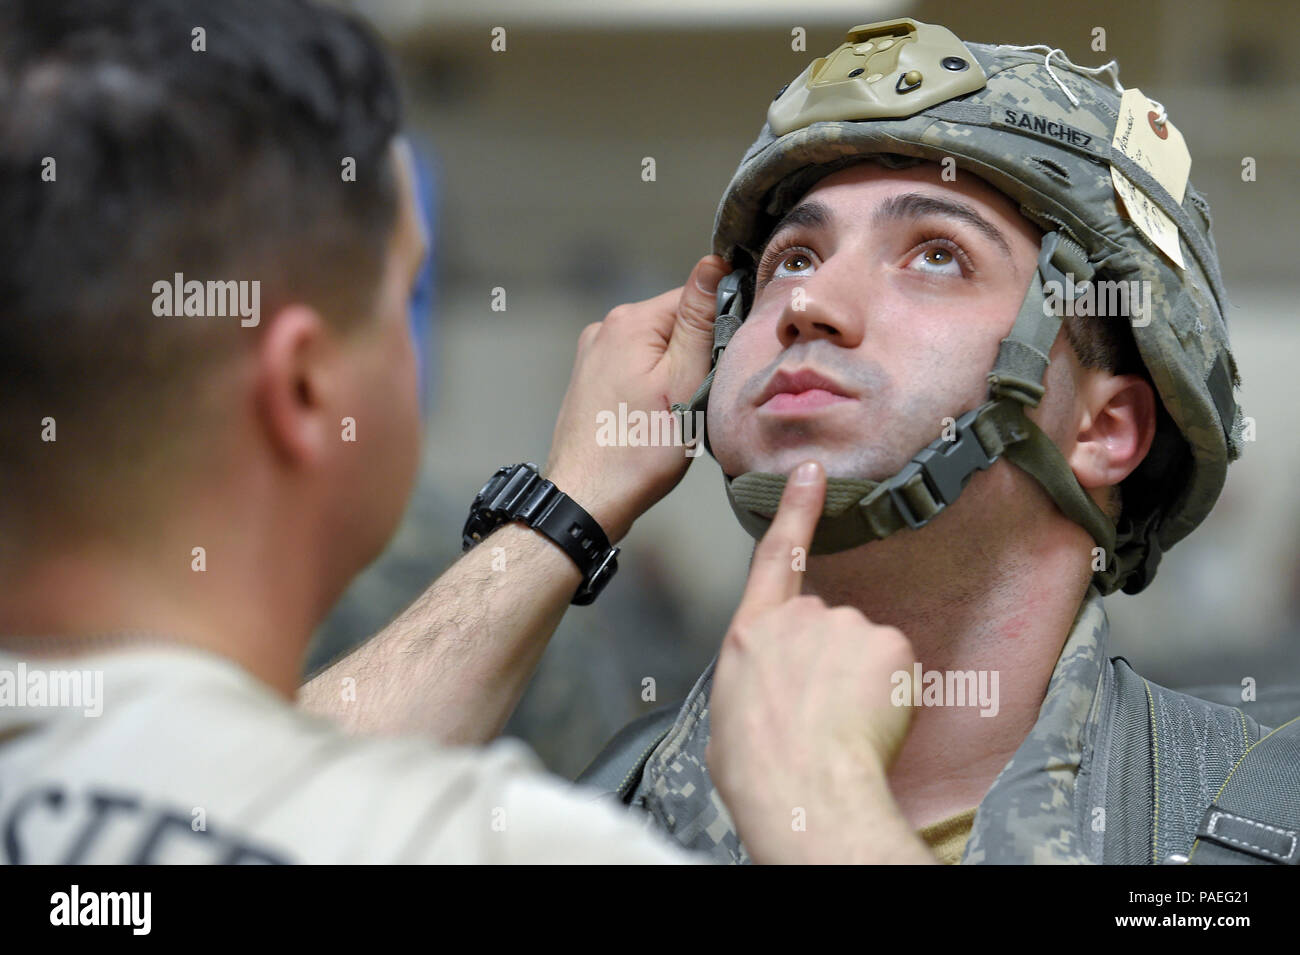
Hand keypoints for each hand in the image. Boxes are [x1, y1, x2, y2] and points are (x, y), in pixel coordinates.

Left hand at [544, 255, 728, 541]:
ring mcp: (594, 355)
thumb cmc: (638, 450)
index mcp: (630, 321)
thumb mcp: (684, 381)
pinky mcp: (591, 381)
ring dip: (677, 373)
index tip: (726, 364)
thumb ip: (699, 321)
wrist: (587, 499)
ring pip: (658, 349)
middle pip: (676, 323)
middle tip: (701, 396)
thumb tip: (713, 264)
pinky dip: (655, 387)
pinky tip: (656, 418)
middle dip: (697, 353)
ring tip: (677, 412)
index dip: (722, 327)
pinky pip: (637, 369)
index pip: (695, 298)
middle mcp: (606, 328)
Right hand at [706, 460, 931, 863]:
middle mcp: (798, 619)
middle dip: (834, 665)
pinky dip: (892, 693)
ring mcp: (845, 625)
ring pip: (866, 649)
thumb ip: (754, 678)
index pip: (776, 556)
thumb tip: (765, 689)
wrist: (799, 785)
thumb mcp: (731, 711)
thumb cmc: (758, 765)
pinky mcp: (887, 643)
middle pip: (829, 626)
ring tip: (843, 725)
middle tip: (825, 714)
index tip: (813, 472)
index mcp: (752, 634)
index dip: (796, 510)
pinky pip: (897, 667)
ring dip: (862, 681)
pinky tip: (870, 720)